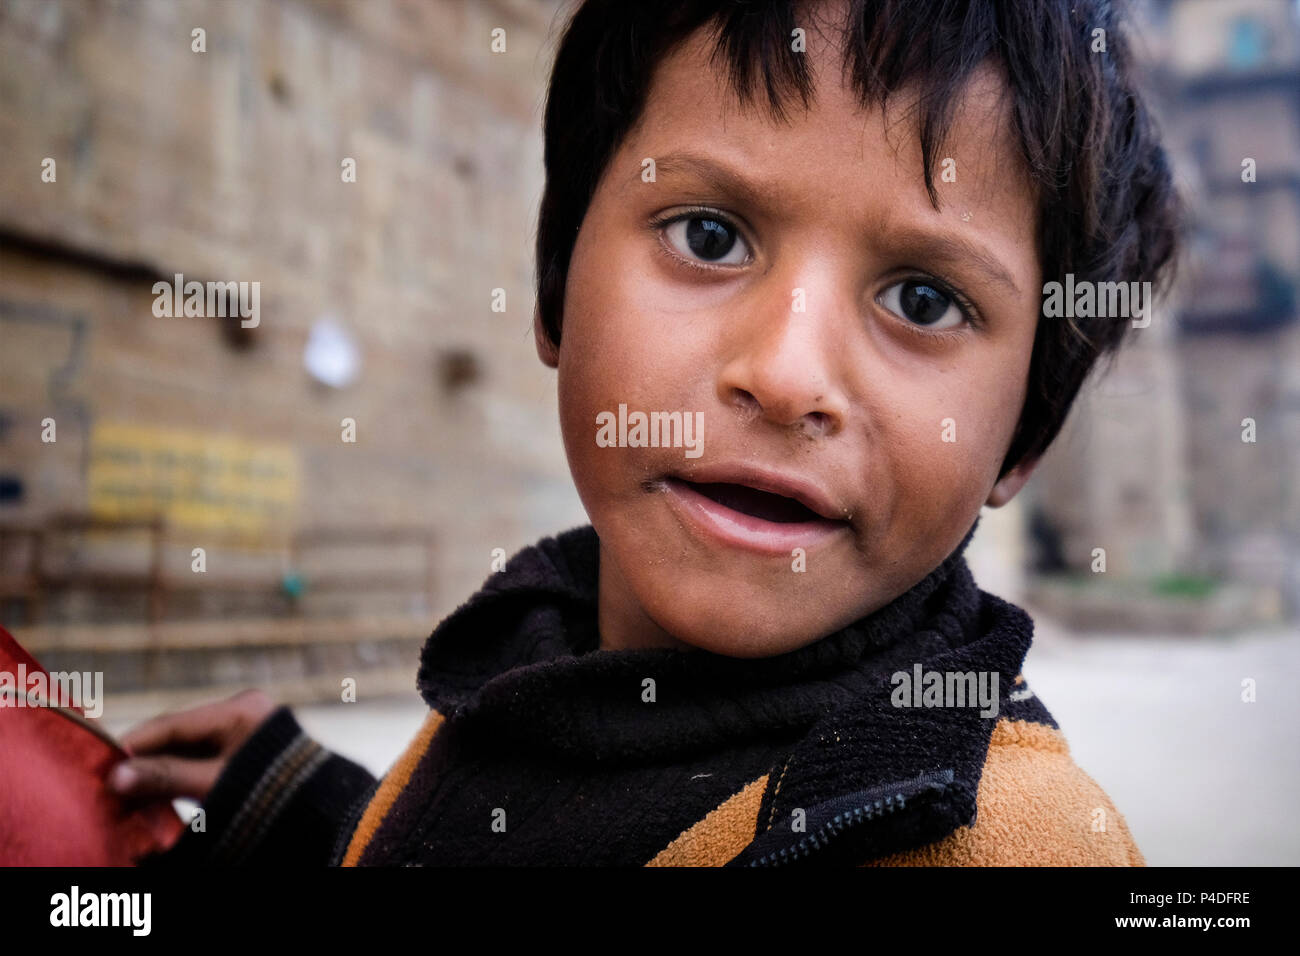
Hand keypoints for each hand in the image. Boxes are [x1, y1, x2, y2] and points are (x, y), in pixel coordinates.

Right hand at [108, 689, 276, 801]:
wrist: (322, 814)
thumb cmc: (272, 795)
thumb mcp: (216, 786)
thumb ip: (167, 777)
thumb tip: (117, 777)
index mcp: (240, 709)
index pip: (172, 723)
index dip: (134, 744)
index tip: (101, 764)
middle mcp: (244, 710)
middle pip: (179, 733)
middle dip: (145, 759)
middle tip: (109, 782)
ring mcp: (246, 728)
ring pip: (189, 746)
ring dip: (160, 768)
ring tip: (127, 790)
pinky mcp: (246, 748)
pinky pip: (204, 755)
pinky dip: (180, 772)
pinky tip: (156, 791)